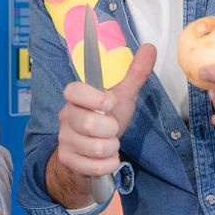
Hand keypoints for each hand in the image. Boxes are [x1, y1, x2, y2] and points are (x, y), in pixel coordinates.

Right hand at [52, 44, 156, 195]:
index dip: (93, 97)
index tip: (109, 102)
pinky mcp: (68, 160)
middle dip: (111, 130)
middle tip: (111, 129)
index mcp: (76, 98)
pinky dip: (108, 164)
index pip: (73, 91)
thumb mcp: (122, 98)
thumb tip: (150, 47)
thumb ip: (135, 74)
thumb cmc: (106, 121)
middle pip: (90, 124)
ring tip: (108, 144)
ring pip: (97, 148)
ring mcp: (64, 139)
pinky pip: (96, 166)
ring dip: (112, 149)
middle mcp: (66, 117)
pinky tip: (104, 158)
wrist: (90, 153)